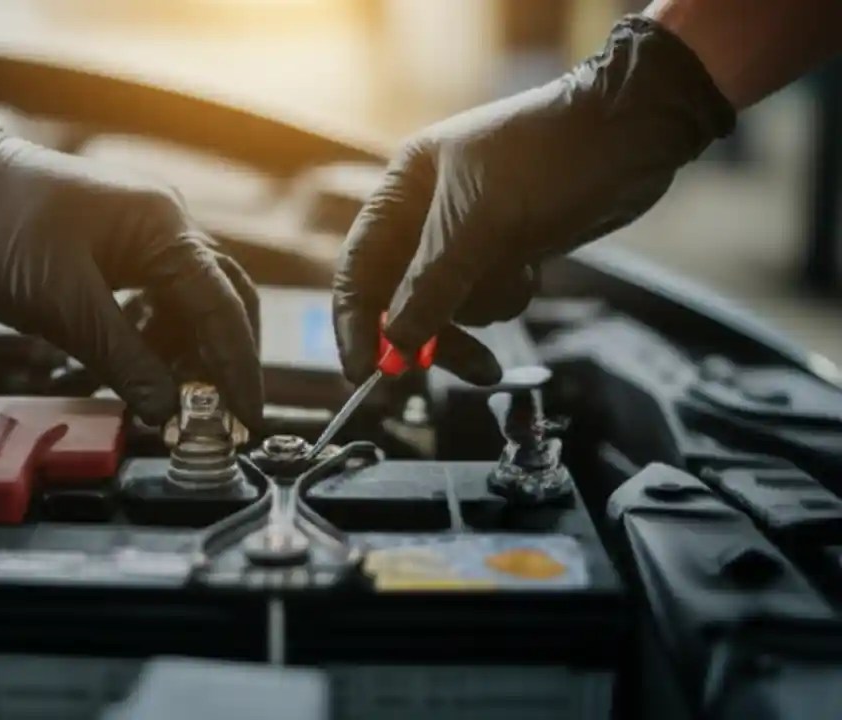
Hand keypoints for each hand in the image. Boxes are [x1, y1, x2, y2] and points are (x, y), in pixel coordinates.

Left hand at [0, 73, 261, 427]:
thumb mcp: (60, 301)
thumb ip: (121, 356)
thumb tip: (166, 408)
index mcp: (163, 227)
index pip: (222, 306)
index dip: (239, 367)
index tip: (248, 416)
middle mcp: (166, 226)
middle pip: (223, 301)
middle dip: (226, 361)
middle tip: (225, 417)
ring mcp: (144, 237)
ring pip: (190, 305)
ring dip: (189, 354)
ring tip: (178, 403)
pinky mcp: (119, 251)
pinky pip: (157, 301)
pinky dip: (158, 340)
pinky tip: (143, 369)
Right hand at [333, 16, 733, 385]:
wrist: (630, 133)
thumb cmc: (549, 159)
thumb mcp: (483, 224)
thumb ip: (433, 286)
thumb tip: (397, 344)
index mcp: (402, 190)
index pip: (357, 268)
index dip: (355, 322)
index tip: (363, 371)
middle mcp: (426, 213)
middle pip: (402, 295)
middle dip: (428, 331)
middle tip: (448, 368)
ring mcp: (467, 233)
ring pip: (449, 303)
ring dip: (480, 307)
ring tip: (516, 282)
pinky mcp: (505, 249)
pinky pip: (486, 296)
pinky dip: (506, 295)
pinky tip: (531, 272)